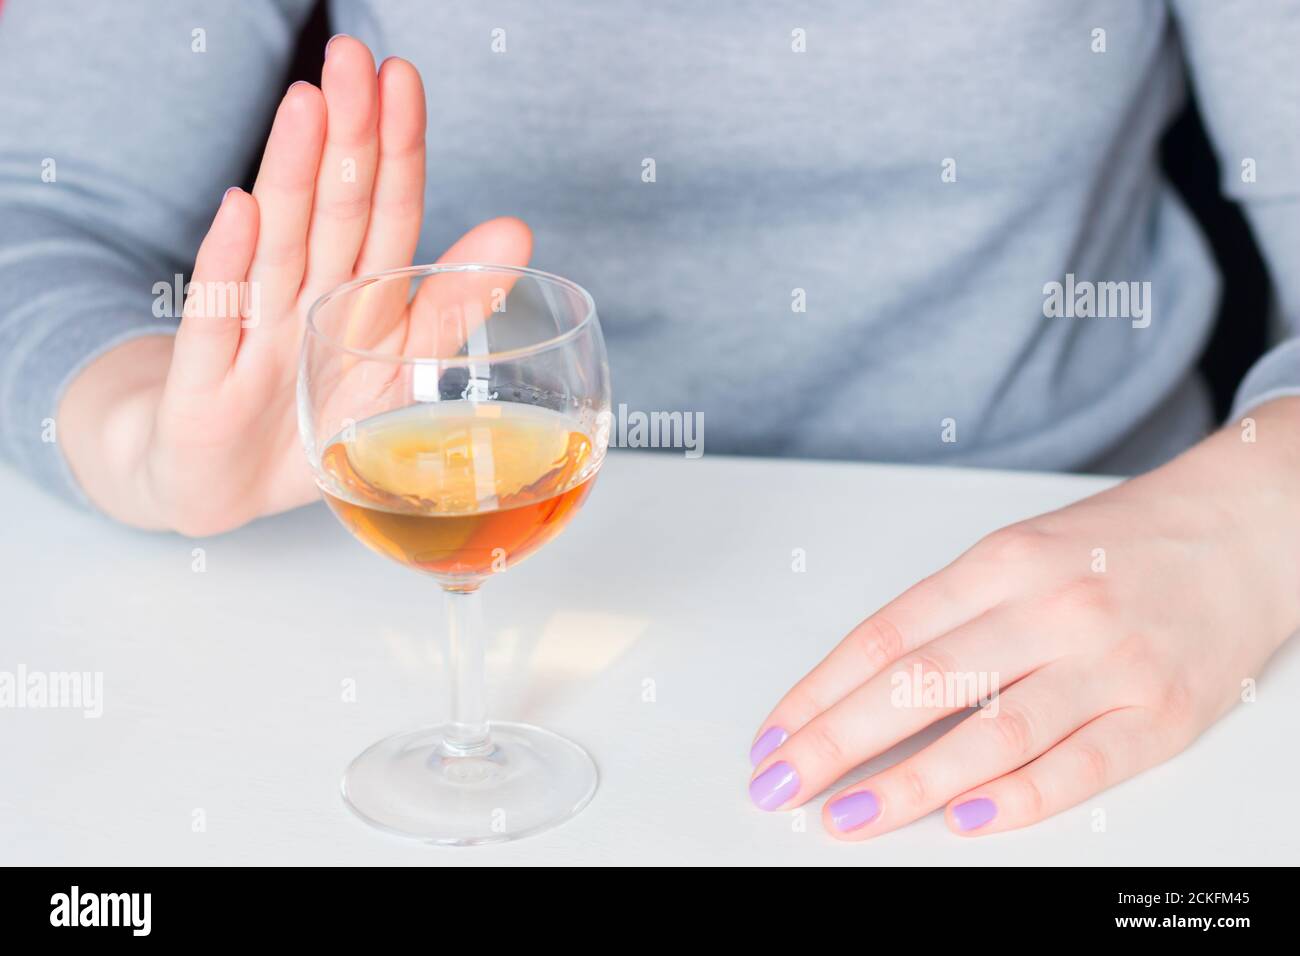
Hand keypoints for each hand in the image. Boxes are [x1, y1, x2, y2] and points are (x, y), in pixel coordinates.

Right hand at [57, 37, 532, 534]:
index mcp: (357, 298)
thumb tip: (517, 229)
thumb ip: (450, 304)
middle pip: (332, 213)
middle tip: (354, 56)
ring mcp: (252, 337)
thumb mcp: (394, 368)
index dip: (396, 149)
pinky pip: (220, 320)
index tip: (402, 77)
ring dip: (294, 178)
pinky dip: (229, 267)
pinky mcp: (206, 385)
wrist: (218, 488)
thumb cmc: (309, 417)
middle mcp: (304, 302)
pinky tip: (241, 210)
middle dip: (347, 137)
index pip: (384, 212)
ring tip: (310, 107)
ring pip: (280, 249)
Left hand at [748, 397, 1299, 837]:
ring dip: (910, 782)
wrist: (1249, 526)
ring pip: (992, 731)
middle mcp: (1048, 608)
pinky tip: (965, 821)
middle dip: (837, 741)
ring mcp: (1108, 661)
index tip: (774, 736)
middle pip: (920, 683)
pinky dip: (1020, 798)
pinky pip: (1082, 764)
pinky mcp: (1163, 712)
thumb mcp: (1020, 551)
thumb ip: (950, 615)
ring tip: (849, 816)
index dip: (818, 691)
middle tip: (781, 785)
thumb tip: (861, 687)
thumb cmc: (1119, 543)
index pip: (885, 636)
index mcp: (1001, 562)